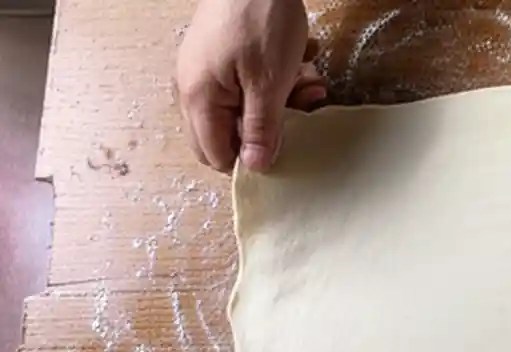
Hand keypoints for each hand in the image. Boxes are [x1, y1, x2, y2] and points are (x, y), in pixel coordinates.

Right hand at [176, 0, 327, 172]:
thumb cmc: (259, 20)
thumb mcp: (269, 82)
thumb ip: (261, 128)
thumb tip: (255, 168)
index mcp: (199, 100)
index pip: (216, 156)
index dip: (250, 159)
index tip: (284, 147)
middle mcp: (195, 88)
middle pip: (231, 133)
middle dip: (272, 129)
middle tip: (303, 111)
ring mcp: (208, 71)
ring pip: (247, 108)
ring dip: (283, 102)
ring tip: (312, 83)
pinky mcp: (224, 56)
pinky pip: (251, 84)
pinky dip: (277, 81)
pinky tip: (302, 65)